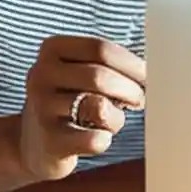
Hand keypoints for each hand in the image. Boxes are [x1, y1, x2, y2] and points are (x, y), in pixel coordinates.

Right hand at [18, 36, 145, 181]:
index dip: (132, 64)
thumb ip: (112, 66)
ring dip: (117, 117)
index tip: (148, 77)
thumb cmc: (72, 100)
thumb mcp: (83, 73)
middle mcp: (41, 75)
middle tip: (139, 101)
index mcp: (52, 49)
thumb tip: (155, 68)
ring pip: (99, 107)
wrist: (35, 143)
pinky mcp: (50, 142)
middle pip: (100, 76)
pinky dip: (105, 139)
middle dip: (130, 90)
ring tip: (113, 120)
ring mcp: (41, 109)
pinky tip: (99, 137)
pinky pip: (94, 140)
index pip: (101, 48)